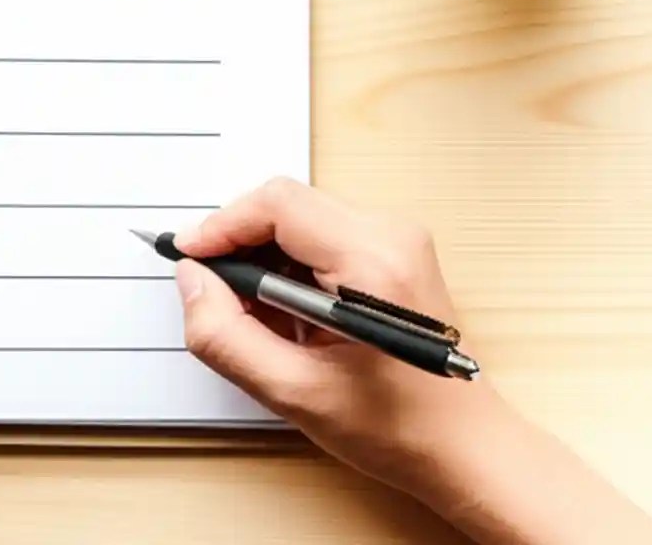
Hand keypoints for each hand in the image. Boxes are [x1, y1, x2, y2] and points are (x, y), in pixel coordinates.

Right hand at [173, 177, 651, 544]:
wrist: (463, 446)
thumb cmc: (400, 427)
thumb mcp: (294, 392)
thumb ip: (226, 336)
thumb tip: (193, 284)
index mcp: (375, 262)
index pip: (278, 205)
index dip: (222, 226)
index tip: (188, 256)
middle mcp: (393, 236)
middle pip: (287, 205)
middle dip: (238, 243)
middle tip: (214, 294)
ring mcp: (397, 240)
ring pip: (300, 218)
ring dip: (262, 257)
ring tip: (253, 316)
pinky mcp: (394, 252)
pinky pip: (321, 236)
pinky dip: (288, 265)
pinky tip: (284, 315)